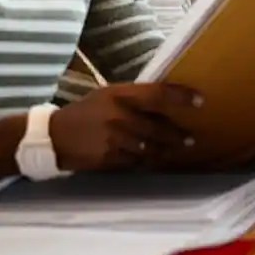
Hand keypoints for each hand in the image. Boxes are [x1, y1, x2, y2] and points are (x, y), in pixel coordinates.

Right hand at [49, 83, 201, 171]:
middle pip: (158, 127)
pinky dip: (146, 160)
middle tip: (191, 139)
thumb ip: (135, 97)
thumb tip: (168, 98)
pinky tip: (153, 159)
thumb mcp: (108, 95)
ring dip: (165, 150)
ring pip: (150, 147)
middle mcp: (119, 115)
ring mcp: (114, 139)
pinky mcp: (110, 158)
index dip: (182, 96)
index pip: (158, 93)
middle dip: (178, 135)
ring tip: (177, 149)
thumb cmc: (87, 111)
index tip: (201, 101)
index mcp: (120, 95)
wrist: (53, 136)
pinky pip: (136, 160)